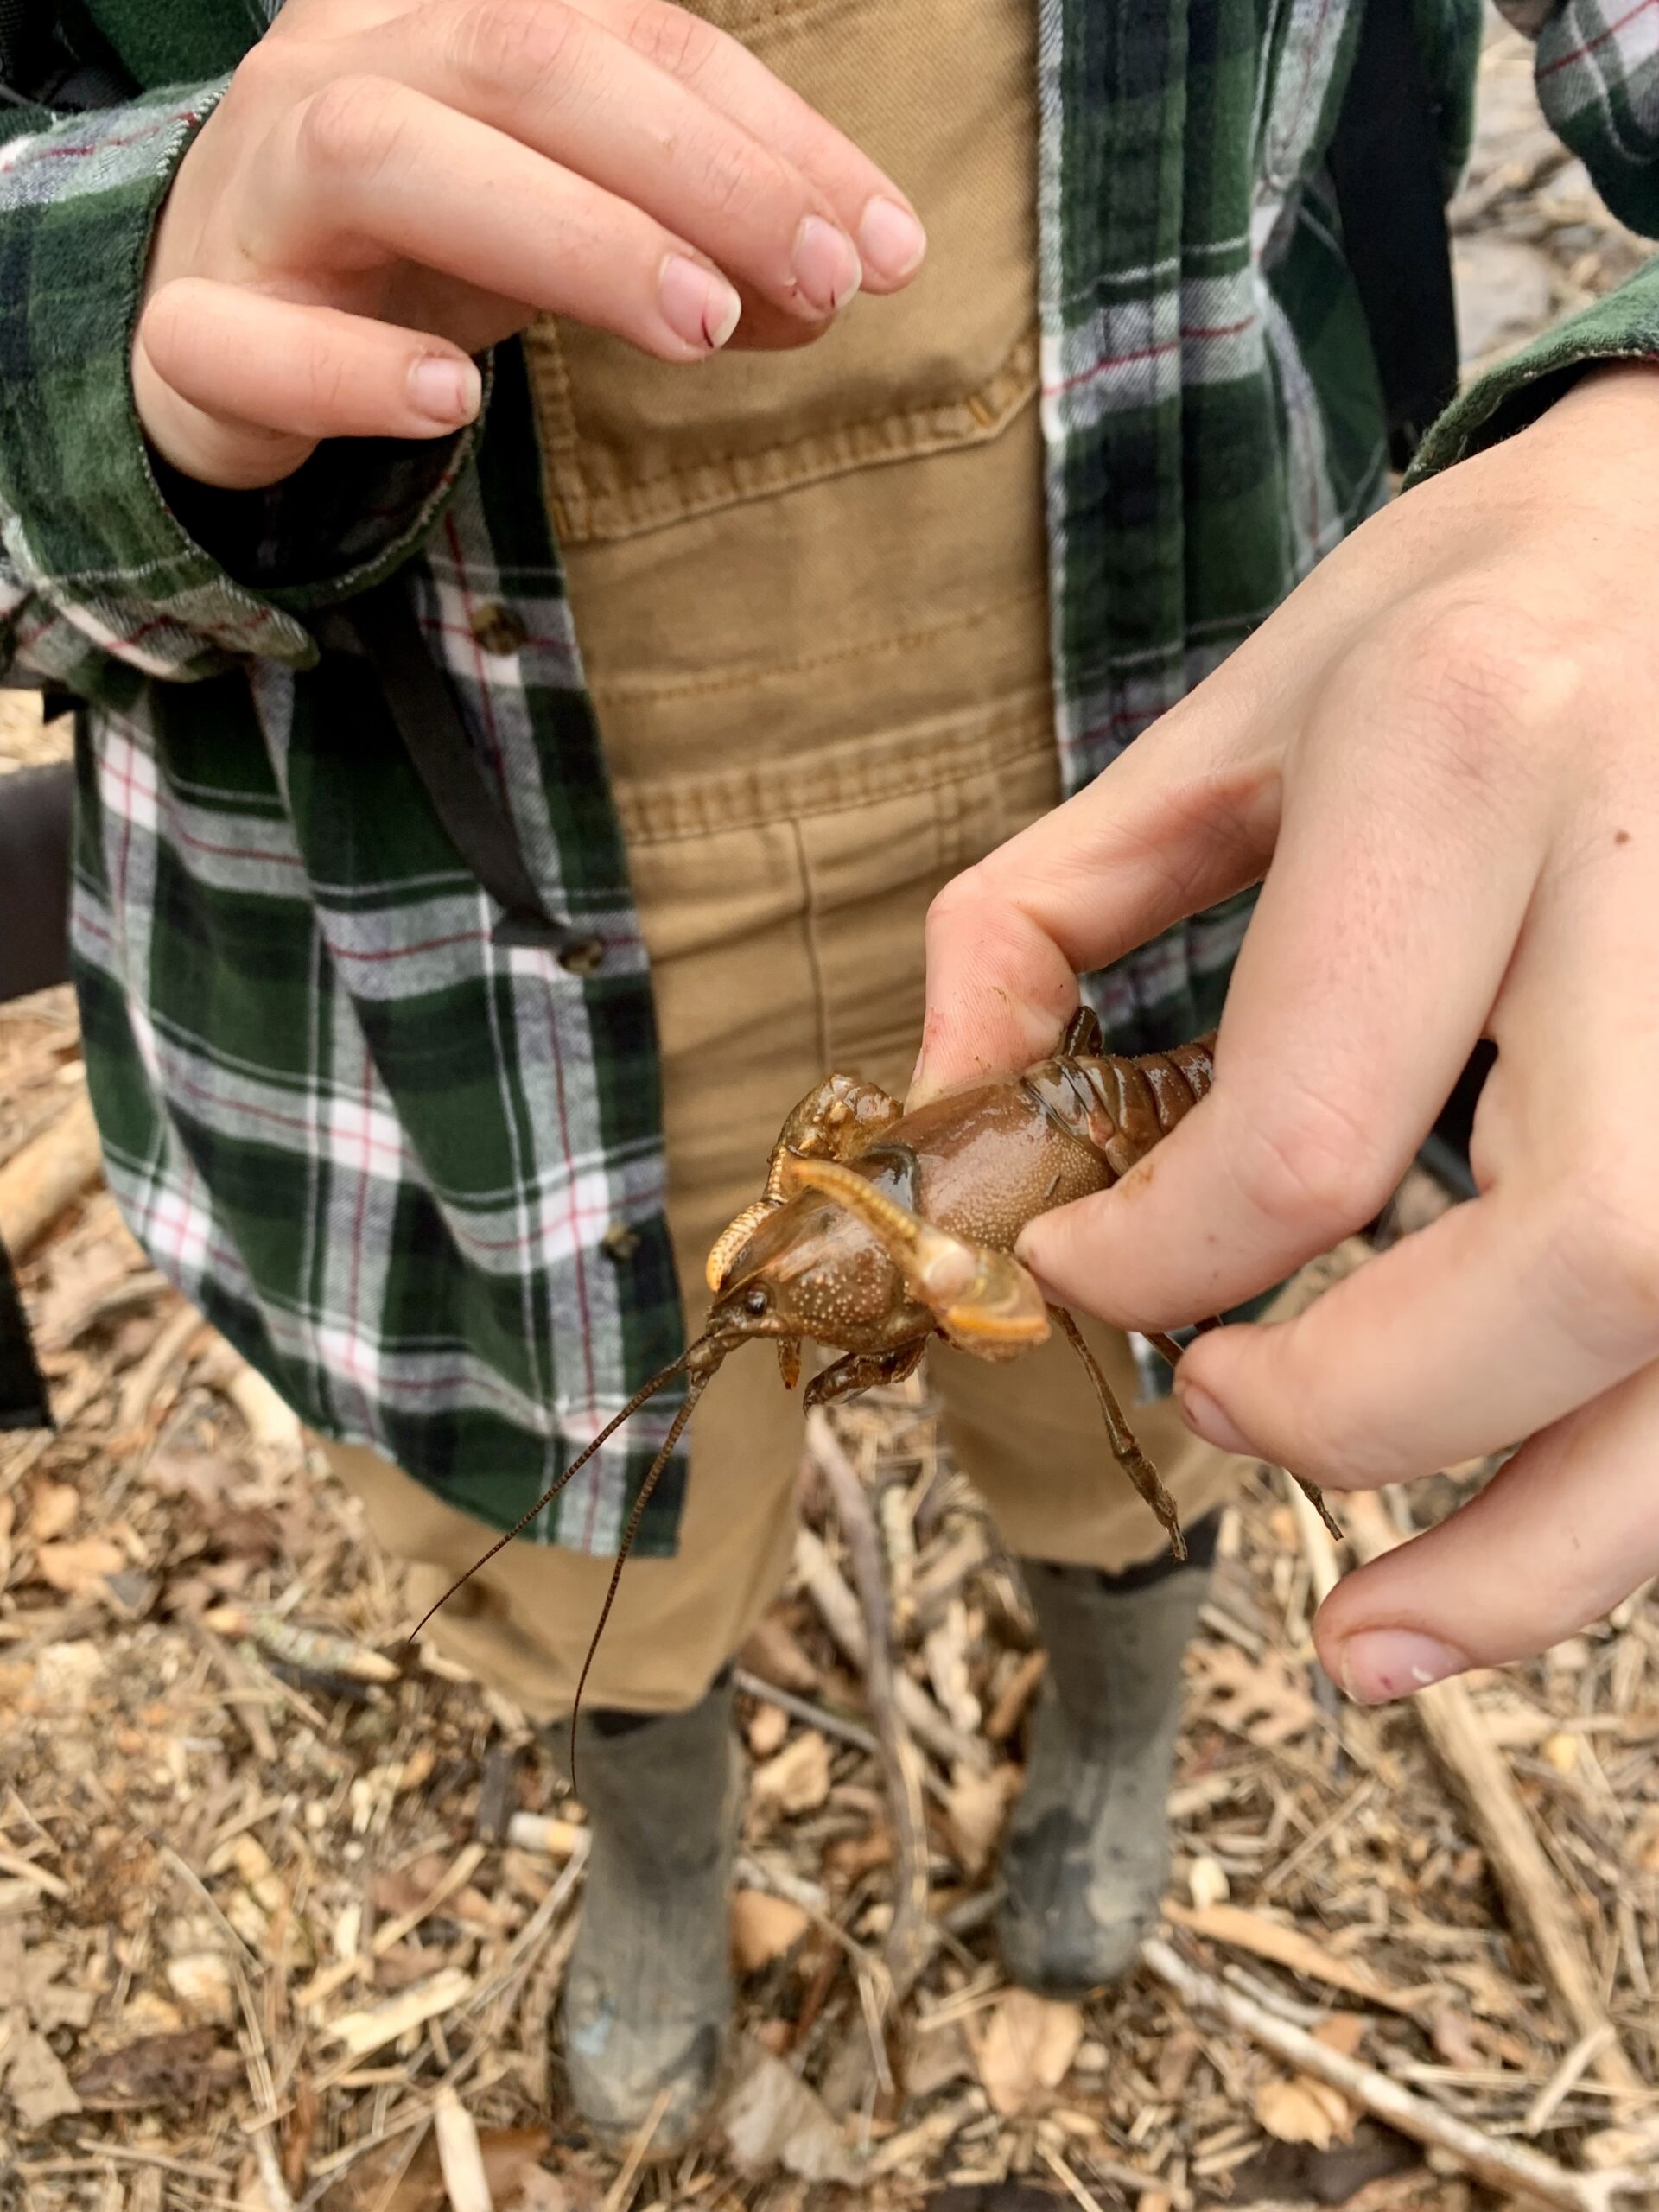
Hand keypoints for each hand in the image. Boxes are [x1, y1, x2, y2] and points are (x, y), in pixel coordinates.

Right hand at [134, 0, 926, 487]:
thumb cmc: (417, 257)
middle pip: (520, 62)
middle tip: (821, 282)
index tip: (887, 247)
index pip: (626, 34)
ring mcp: (253, 195)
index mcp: (444, 21)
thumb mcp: (572, 229)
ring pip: (384, 155)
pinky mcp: (193, 334)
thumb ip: (698, 245)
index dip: (768, 135)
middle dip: (694, 169)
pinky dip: (349, 369)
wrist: (221, 328)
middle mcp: (343, 71)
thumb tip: (840, 280)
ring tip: (699, 327)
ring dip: (563, 233)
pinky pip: (243, 339)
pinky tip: (453, 402)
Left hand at [914, 364, 1658, 1699]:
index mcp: (1470, 750)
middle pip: (1575, 1266)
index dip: (1151, 1263)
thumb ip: (1040, 914)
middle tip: (1226, 1410)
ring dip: (1540, 1555)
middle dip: (1362, 1414)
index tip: (1075, 1268)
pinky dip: (1630, 1491)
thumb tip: (942, 1119)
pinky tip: (1528, 1546)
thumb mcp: (1232, 714)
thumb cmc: (1468, 610)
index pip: (1309, 1130)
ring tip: (1370, 1641)